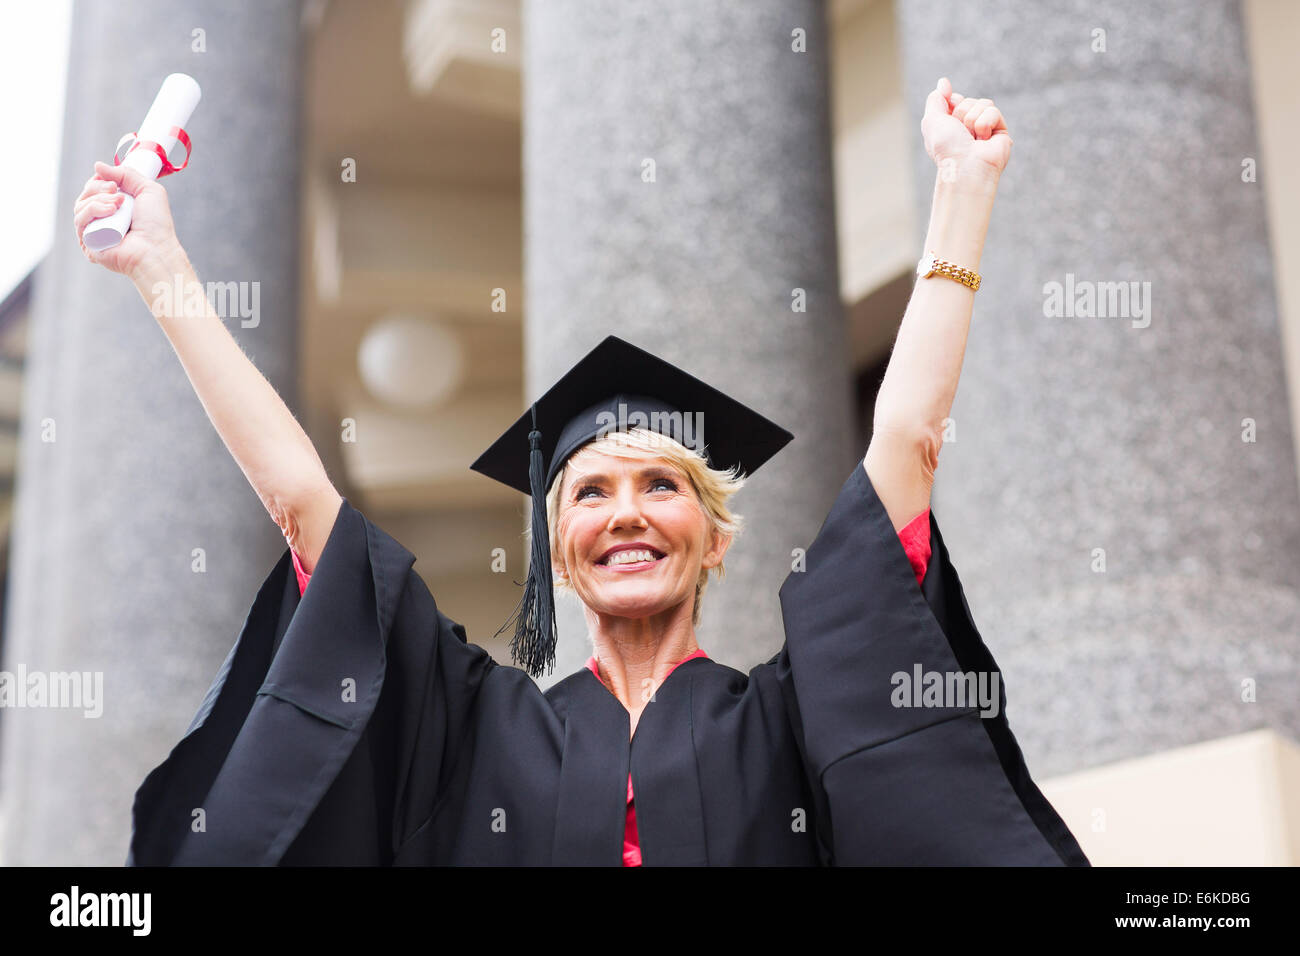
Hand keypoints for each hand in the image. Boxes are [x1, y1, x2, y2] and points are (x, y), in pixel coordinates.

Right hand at [74, 160, 183, 281]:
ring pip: (80, 206)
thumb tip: (98, 165)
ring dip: (99, 199)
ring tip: (119, 204)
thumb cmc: (156, 224)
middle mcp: (103, 220)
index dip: (99, 180)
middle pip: (85, 194)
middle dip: (98, 187)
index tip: (114, 182)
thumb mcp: (147, 189)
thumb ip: (126, 173)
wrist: (156, 248)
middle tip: (116, 191)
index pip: (94, 188)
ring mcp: (94, 232)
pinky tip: (110, 212)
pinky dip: (92, 211)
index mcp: (115, 208)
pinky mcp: (88, 244)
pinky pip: (80, 220)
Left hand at [921, 77, 1012, 183]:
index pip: (956, 99)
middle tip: (961, 132)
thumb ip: (936, 99)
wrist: (965, 166)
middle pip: (969, 100)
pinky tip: (984, 139)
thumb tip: (944, 82)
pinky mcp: (1000, 132)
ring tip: (972, 137)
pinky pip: (994, 111)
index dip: (952, 103)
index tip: (950, 118)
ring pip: (983, 103)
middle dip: (962, 113)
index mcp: (951, 127)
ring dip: (973, 119)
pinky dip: (985, 123)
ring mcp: (985, 129)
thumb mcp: (932, 120)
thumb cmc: (946, 147)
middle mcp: (968, 128)